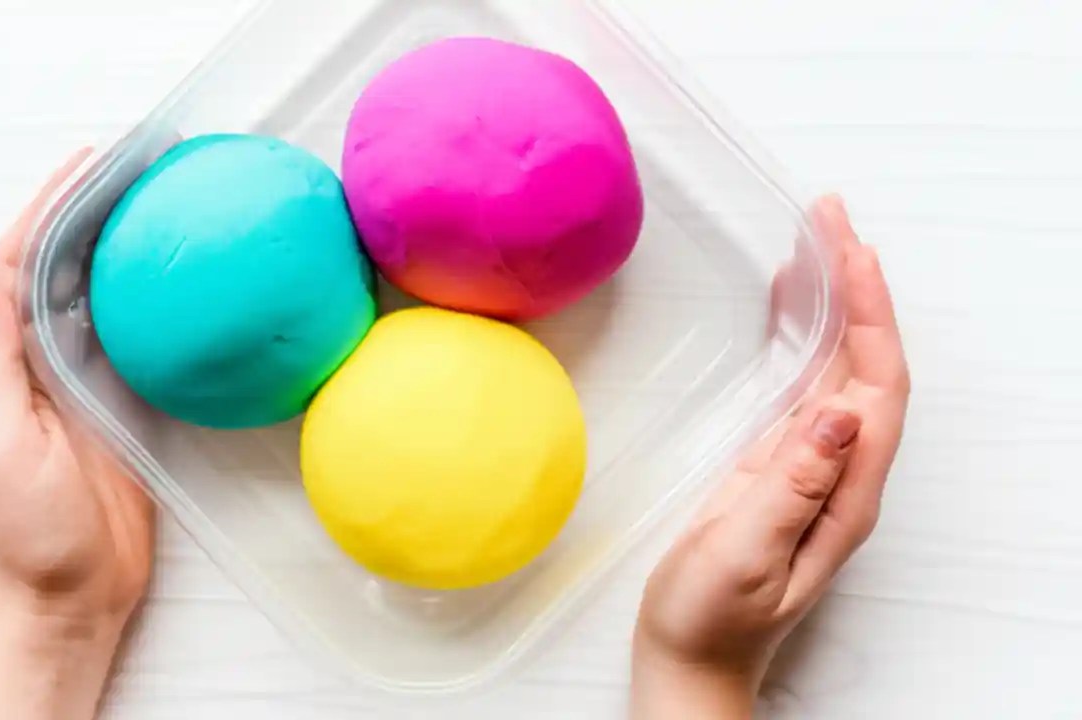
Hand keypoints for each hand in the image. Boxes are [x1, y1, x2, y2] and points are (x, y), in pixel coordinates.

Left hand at [0, 150, 154, 719]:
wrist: (72, 593)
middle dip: (77, 214)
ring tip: (143, 203)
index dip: (40, 213)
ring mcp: (72, 384)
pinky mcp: (112, 405)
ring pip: (86, 297)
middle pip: (49, 270)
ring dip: (107, 247)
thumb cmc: (28, 533)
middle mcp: (29, 366)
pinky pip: (122, 338)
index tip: (80, 170)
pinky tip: (160, 279)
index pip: (9, 270)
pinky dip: (136, 300)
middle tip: (123, 167)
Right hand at [630, 195, 909, 717]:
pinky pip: (803, 385)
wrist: (690, 659)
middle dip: (856, 286)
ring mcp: (811, 466)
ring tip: (815, 242)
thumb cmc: (712, 619)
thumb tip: (840, 412)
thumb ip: (792, 486)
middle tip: (829, 218)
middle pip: (865, 362)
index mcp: (845, 491)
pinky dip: (801, 337)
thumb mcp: (747, 554)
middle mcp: (840, 471)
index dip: (869, 313)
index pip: (876, 384)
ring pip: (837, 367)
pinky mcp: (778, 465)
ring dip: (833, 303)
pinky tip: (787, 308)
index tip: (850, 250)